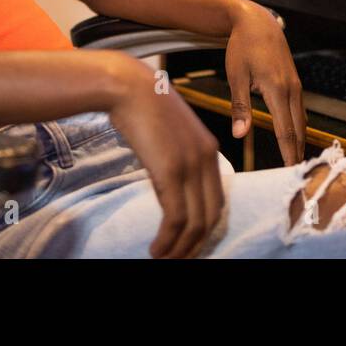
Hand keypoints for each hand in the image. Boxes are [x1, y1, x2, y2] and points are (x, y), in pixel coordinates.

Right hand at [106, 56, 225, 257]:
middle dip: (195, 244)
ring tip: (163, 258)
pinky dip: (168, 239)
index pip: (217, 201)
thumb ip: (178, 153)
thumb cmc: (142, 106)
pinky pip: (176, 218)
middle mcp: (206, 159)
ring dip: (180, 249)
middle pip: (211, 217)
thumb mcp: (170, 131)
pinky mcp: (171, 171)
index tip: (189, 243)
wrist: (128, 86)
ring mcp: (190, 165)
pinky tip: (156, 248)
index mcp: (210, 150)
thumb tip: (169, 180)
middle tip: (178, 259)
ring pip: (195, 223)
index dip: (205, 228)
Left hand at [225, 1, 304, 164]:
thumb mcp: (236, 76)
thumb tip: (239, 135)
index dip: (288, 153)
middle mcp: (291, 90)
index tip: (289, 173)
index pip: (285, 131)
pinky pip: (299, 110)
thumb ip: (240, 107)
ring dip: (300, 142)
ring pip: (301, 120)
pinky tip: (295, 138)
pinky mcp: (294, 82)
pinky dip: (299, 128)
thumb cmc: (242, 48)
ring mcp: (295, 86)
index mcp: (277, 90)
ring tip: (297, 163)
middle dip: (297, 153)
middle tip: (296, 177)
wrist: (257, 21)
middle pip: (298, 130)